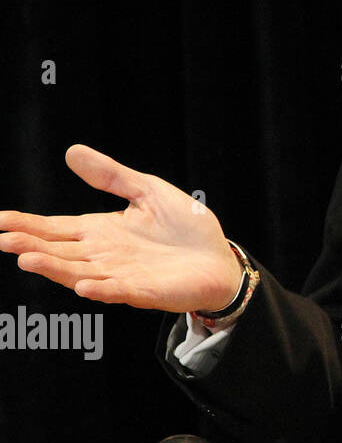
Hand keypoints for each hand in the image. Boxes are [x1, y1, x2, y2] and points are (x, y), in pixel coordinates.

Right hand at [0, 144, 243, 313]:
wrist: (220, 259)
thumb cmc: (185, 227)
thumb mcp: (148, 191)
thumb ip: (111, 176)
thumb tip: (72, 150)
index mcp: (101, 231)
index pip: (56, 228)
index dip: (28, 224)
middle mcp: (104, 256)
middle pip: (60, 251)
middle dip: (31, 246)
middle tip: (4, 240)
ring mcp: (122, 276)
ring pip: (80, 272)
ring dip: (55, 268)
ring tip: (28, 259)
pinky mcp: (146, 291)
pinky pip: (120, 291)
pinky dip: (102, 289)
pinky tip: (84, 285)